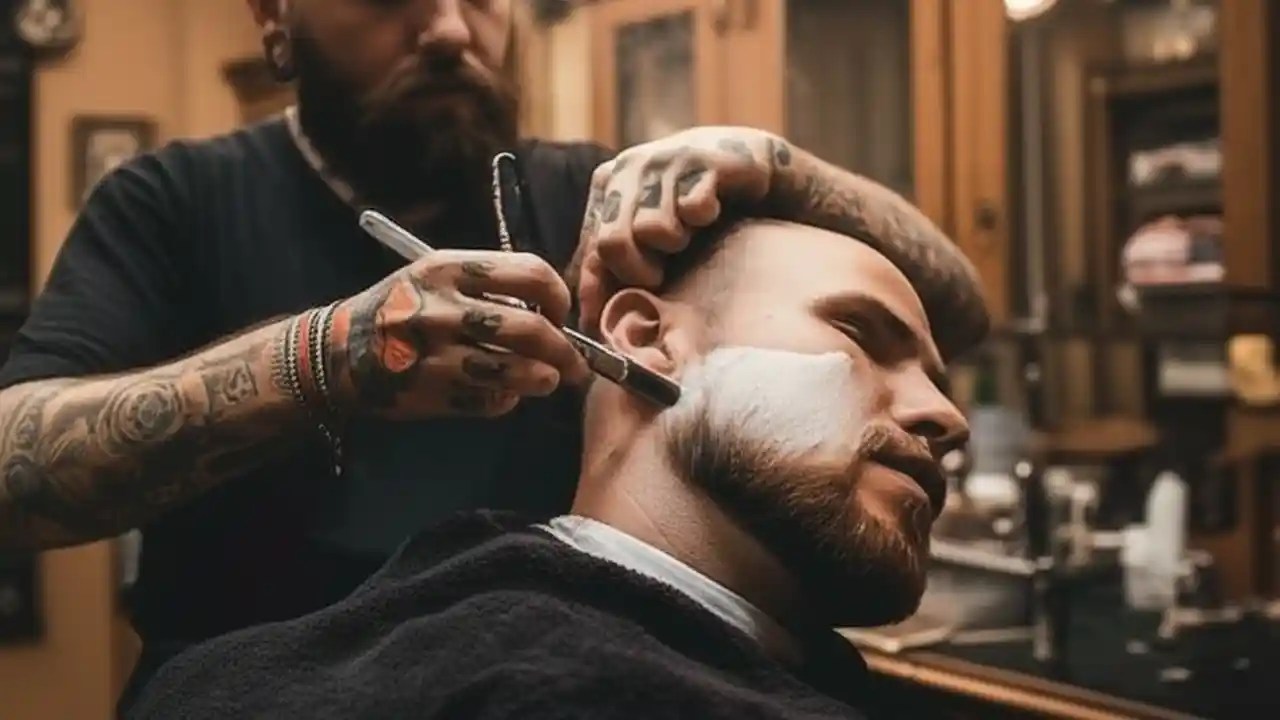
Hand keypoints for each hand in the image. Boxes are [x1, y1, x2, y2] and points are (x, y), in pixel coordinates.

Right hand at [327, 250, 590, 418]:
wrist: (337, 353)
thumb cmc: (398, 309)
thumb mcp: (435, 278)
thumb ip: (487, 286)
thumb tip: (551, 312)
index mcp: (448, 269)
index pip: (530, 273)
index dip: (558, 296)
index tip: (560, 313)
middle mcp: (443, 309)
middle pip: (532, 329)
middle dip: (565, 350)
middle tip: (572, 363)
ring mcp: (436, 354)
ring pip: (518, 371)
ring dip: (544, 379)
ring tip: (548, 381)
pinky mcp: (432, 393)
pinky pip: (491, 401)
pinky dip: (505, 400)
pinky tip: (502, 394)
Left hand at [576, 126, 791, 331]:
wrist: (759, 169)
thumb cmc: (700, 212)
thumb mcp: (650, 241)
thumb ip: (615, 270)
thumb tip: (588, 321)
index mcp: (608, 183)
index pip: (590, 250)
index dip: (599, 293)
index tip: (614, 322)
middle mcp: (630, 166)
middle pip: (612, 243)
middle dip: (638, 272)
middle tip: (662, 275)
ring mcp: (667, 158)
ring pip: (652, 229)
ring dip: (677, 242)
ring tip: (691, 233)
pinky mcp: (706, 159)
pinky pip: (694, 208)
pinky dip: (705, 217)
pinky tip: (714, 208)